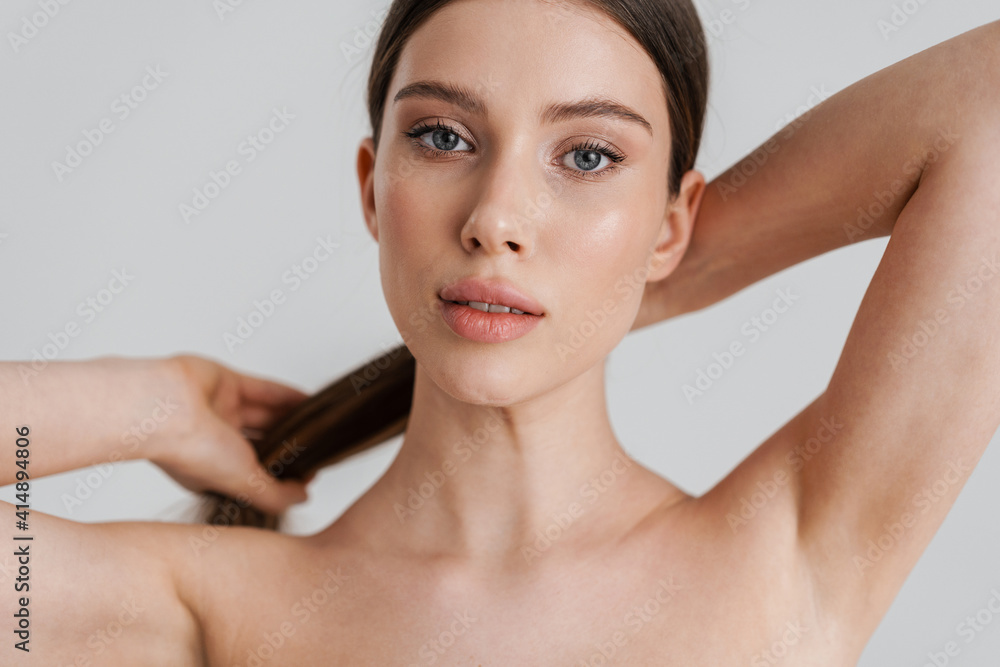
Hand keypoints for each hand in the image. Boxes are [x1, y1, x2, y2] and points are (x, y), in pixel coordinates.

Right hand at [148, 354, 311, 514]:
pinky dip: (289, 395)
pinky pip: (266, 390)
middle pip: (263, 442)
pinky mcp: (228, 382)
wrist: (164, 408)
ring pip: (266, 415)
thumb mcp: (242, 484)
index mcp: (212, 471)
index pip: (254, 475)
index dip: (282, 475)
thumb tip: (303, 496)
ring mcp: (221, 410)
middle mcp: (215, 441)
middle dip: (289, 446)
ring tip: (321, 424)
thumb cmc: (189, 450)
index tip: (309, 476)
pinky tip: (311, 401)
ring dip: (292, 419)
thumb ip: (274, 494)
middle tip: (319, 448)